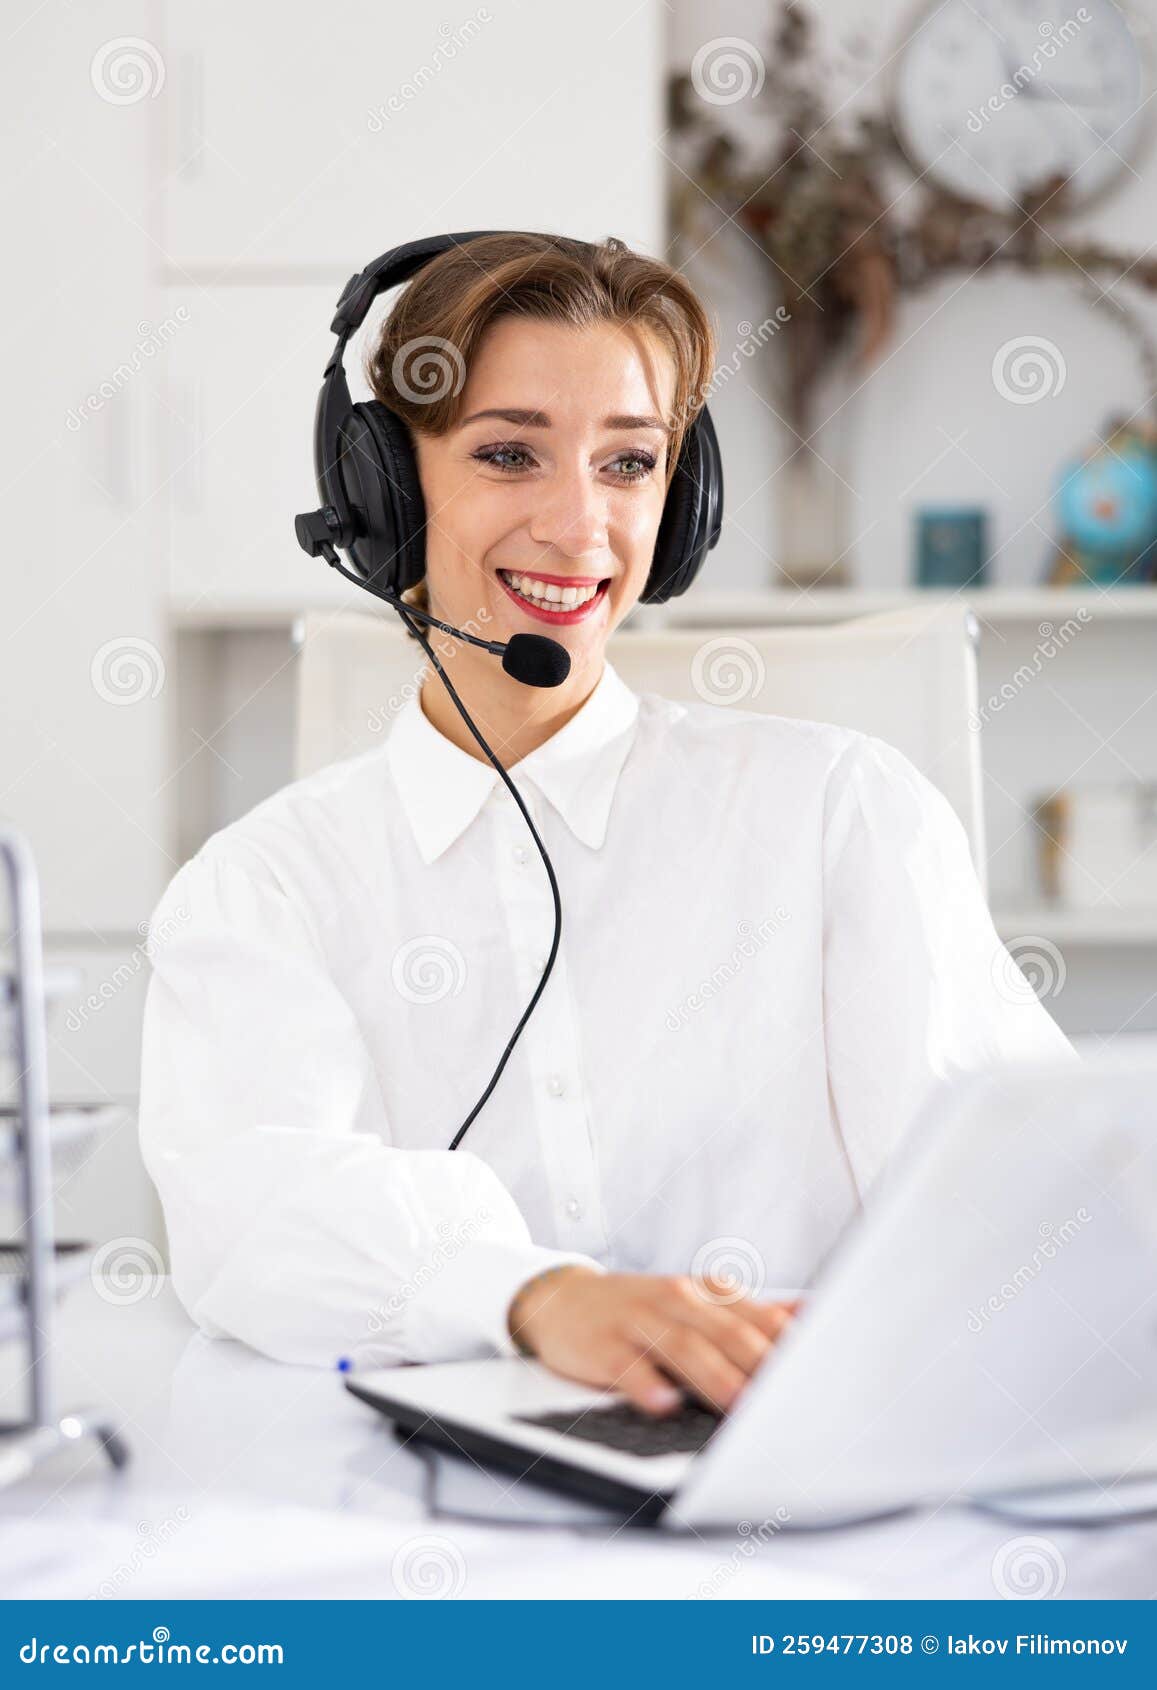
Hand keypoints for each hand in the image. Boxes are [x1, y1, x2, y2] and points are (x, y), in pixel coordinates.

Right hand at [507, 1266, 799, 1416]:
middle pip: (727, 1332)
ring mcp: (640, 1321)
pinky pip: (627, 1365)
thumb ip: (758, 1313)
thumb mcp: (702, 1303)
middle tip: (789, 1398)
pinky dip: (647, 1385)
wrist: (564, 1298)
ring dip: (715, 1378)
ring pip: (683, 1348)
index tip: (819, 1376)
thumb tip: (816, 1316)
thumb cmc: (644, 1310)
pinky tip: (663, 1403)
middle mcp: (678, 1300)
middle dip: (760, 1365)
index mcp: (710, 1293)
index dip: (790, 1349)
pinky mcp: (604, 1344)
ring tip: (740, 1406)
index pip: (758, 1319)